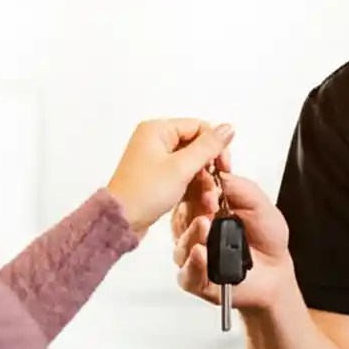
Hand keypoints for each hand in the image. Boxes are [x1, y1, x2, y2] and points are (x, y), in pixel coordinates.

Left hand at [105, 119, 233, 239]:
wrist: (119, 221)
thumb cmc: (146, 192)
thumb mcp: (182, 167)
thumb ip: (208, 146)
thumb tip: (228, 127)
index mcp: (157, 130)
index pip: (199, 127)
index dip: (215, 146)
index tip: (224, 167)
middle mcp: (155, 139)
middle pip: (196, 145)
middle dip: (209, 167)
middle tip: (218, 185)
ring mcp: (155, 159)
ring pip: (190, 162)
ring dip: (203, 180)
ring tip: (209, 200)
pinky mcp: (156, 176)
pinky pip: (181, 174)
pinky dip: (191, 186)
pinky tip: (199, 200)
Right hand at [173, 172, 294, 312]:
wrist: (276, 272)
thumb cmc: (267, 238)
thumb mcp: (259, 204)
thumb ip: (240, 187)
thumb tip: (219, 170)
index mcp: (207, 206)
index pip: (193, 189)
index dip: (199, 180)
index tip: (208, 172)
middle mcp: (195, 228)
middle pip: (183, 214)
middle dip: (195, 205)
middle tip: (208, 198)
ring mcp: (193, 253)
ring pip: (182, 243)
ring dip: (192, 233)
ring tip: (204, 224)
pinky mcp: (194, 278)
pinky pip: (187, 272)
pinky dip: (193, 263)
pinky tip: (201, 253)